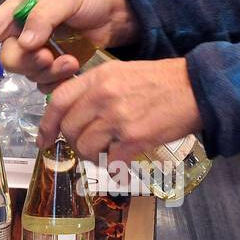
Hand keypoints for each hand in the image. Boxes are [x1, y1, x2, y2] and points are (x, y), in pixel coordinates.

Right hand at [0, 0, 139, 84]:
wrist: (117, 15)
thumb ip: (44, 16)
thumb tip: (25, 42)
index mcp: (18, 11)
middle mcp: (23, 33)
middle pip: (9, 59)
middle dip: (28, 62)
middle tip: (49, 57)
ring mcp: (38, 53)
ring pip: (28, 74)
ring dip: (48, 71)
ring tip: (71, 60)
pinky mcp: (53, 69)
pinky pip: (45, 84)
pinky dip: (58, 81)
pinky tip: (74, 67)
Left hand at [39, 57, 201, 164]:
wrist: (196, 88)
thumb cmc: (161, 81)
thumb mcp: (122, 73)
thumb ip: (96, 90)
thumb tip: (75, 115)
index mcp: (98, 77)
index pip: (57, 101)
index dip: (46, 124)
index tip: (44, 139)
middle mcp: (103, 96)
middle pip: (69, 128)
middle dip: (74, 142)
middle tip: (88, 146)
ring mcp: (118, 118)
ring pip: (85, 147)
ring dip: (92, 156)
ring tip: (107, 153)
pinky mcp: (134, 138)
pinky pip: (110, 161)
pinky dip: (114, 167)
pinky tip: (122, 163)